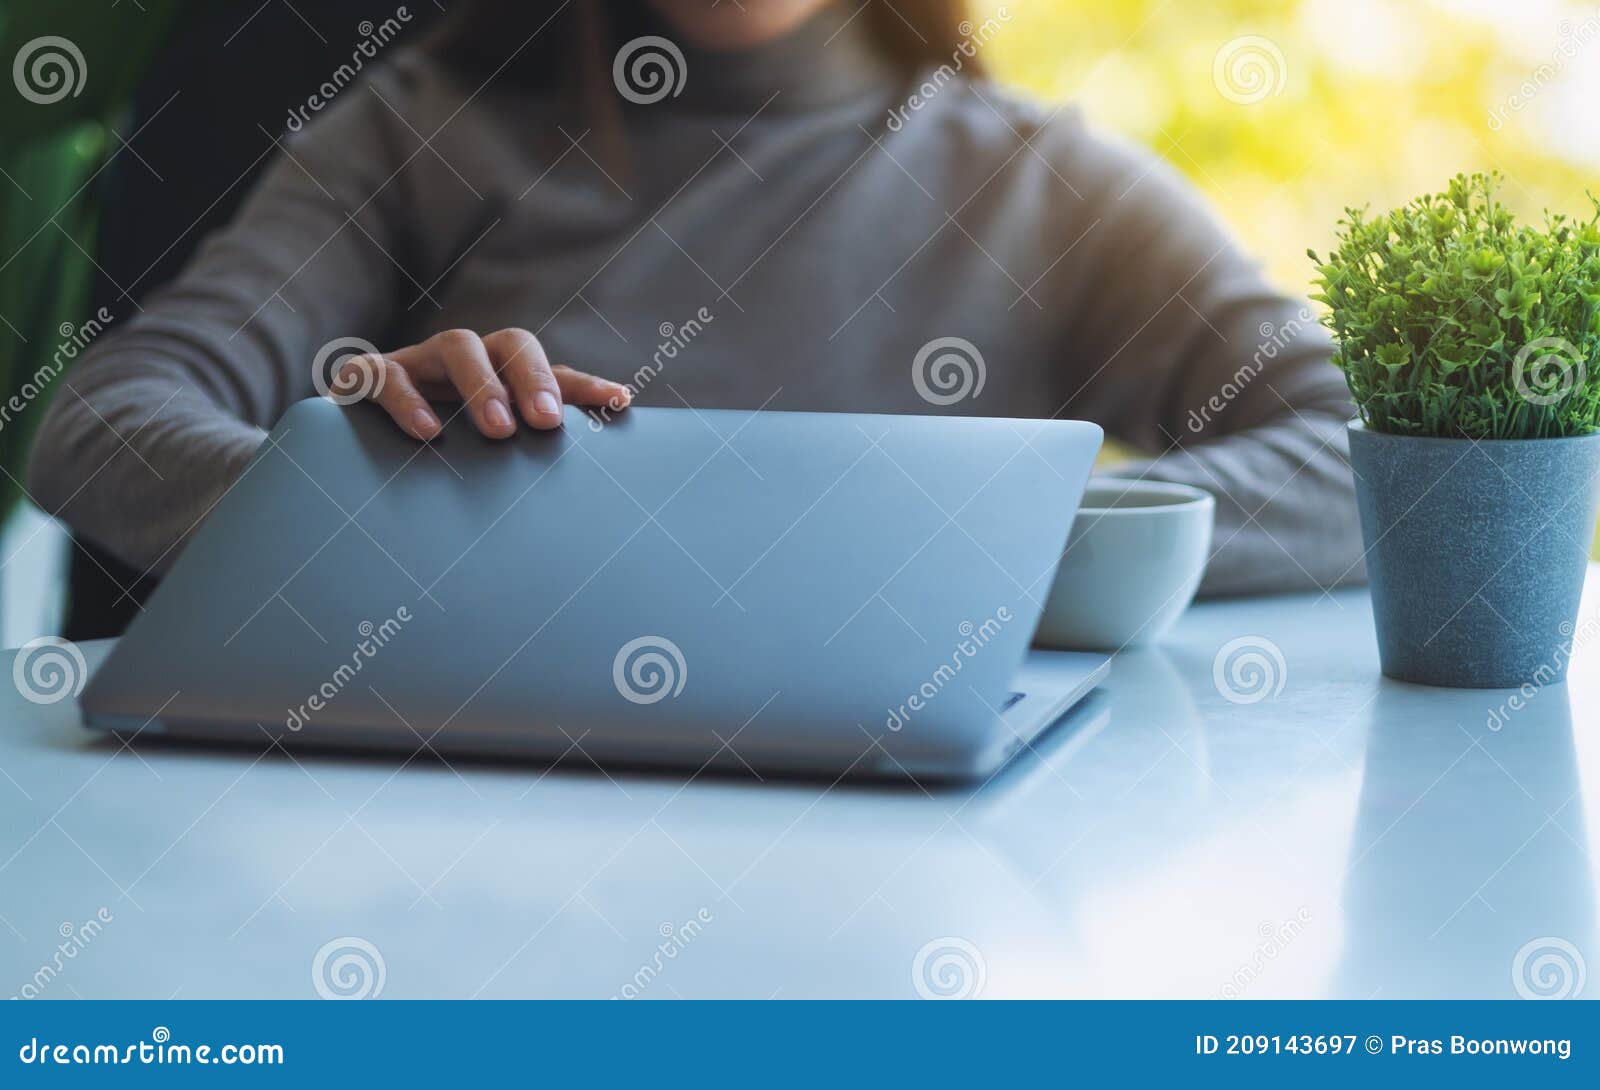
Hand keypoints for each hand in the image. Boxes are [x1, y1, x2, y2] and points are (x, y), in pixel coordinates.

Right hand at [333, 327, 630, 439]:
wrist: (344, 456)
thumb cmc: (433, 460)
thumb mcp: (482, 461)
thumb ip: (525, 466)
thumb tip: (584, 500)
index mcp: (501, 379)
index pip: (554, 374)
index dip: (586, 387)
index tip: (619, 401)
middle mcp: (467, 363)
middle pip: (510, 344)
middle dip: (534, 378)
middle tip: (547, 422)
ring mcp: (418, 364)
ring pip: (457, 346)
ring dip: (483, 385)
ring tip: (498, 431)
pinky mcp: (366, 378)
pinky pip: (386, 374)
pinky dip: (407, 401)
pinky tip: (428, 435)